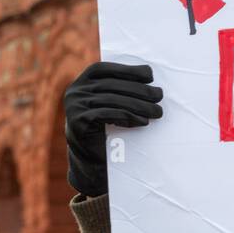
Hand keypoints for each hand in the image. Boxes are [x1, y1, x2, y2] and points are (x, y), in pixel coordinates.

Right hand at [64, 62, 163, 197]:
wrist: (91, 163)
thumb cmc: (106, 133)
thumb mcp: (111, 106)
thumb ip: (119, 91)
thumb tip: (149, 76)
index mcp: (81, 83)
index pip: (103, 70)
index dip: (126, 70)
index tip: (149, 74)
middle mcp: (74, 92)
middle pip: (111, 85)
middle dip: (138, 89)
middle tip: (159, 95)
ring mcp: (74, 106)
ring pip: (112, 100)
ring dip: (138, 105)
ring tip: (157, 111)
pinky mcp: (78, 121)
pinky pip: (108, 114)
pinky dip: (128, 116)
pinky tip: (143, 121)